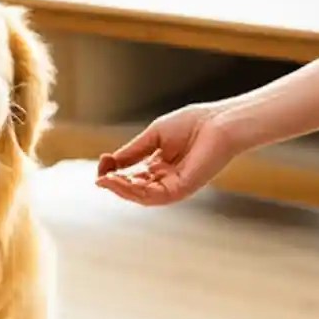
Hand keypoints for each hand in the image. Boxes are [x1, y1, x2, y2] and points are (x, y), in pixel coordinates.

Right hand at [94, 102, 238, 205]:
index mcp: (160, 165)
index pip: (132, 176)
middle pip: (134, 188)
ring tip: (105, 179)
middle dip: (115, 183)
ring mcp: (174, 186)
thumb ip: (132, 151)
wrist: (218, 122)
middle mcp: (166, 178)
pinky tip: (121, 181)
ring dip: (121, 189)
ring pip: (141, 196)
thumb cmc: (192, 123)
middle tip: (100, 177)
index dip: (115, 171)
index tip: (103, 162)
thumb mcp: (153, 136)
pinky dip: (134, 190)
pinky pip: (153, 196)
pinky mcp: (181, 189)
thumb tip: (108, 162)